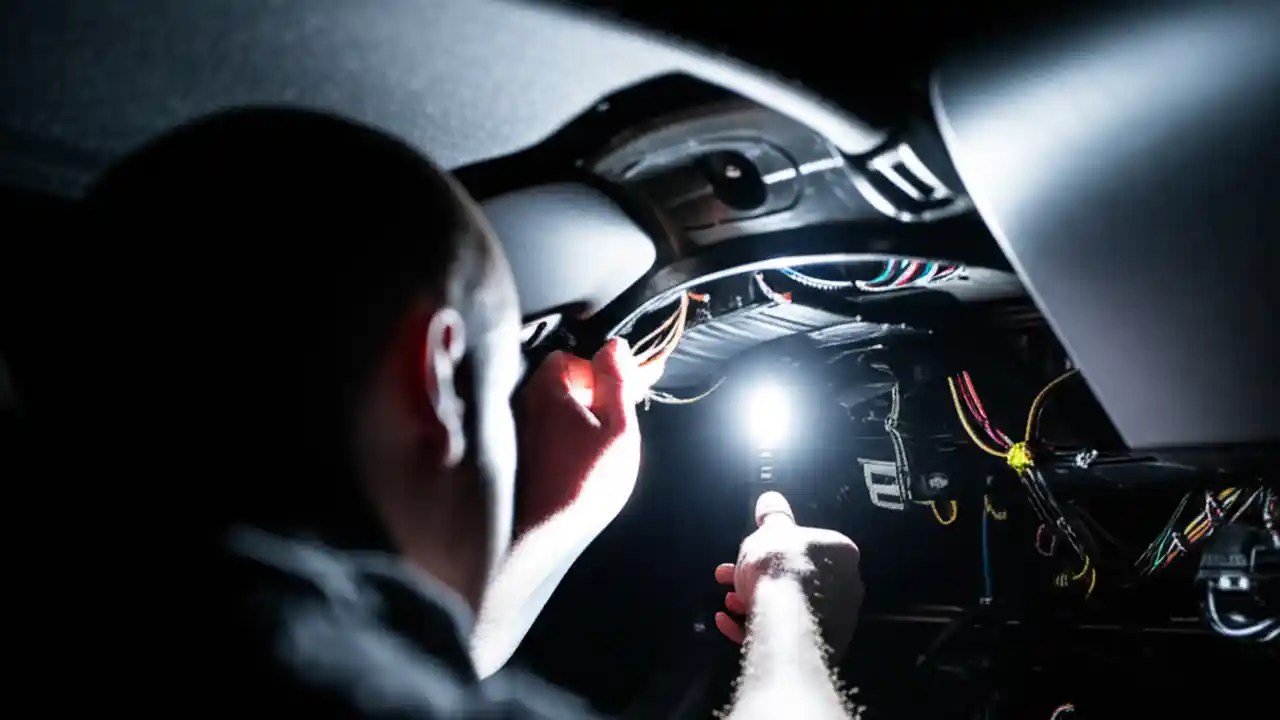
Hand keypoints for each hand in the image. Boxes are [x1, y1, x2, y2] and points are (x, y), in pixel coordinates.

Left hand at [513, 338, 654, 536]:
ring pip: (550, 412)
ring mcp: (513, 432)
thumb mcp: (618, 427)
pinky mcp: (512, 456)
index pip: (568, 359)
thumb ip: (617, 381)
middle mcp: (520, 404)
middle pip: (558, 385)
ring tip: (598, 452)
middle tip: (615, 425)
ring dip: (575, 421)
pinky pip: (541, 435)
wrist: (542, 537)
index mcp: (545, 389)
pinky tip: (577, 466)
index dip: (597, 373)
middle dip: (588, 397)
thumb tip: (615, 345)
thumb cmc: (587, 481)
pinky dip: (560, 441)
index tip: (620, 396)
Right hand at [714, 492, 863, 660]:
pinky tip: (728, 622)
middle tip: (731, 576)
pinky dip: (757, 626)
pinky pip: (786, 632)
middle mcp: (847, 585)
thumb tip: (771, 498)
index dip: (772, 547)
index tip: (749, 551)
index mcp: (841, 553)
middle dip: (759, 576)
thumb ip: (772, 515)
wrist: (788, 620)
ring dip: (755, 601)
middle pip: (795, 577)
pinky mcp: (820, 646)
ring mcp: (836, 619)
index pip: (809, 544)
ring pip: (789, 606)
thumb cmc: (781, 565)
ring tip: (728, 602)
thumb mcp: (771, 530)